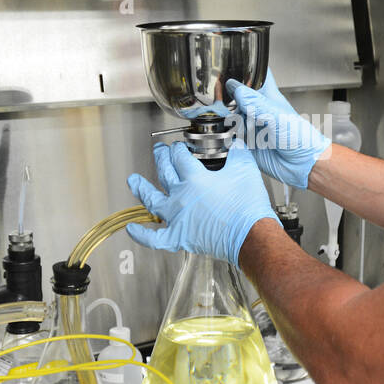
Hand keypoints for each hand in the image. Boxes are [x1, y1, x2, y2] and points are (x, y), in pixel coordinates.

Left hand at [126, 141, 277, 265]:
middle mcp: (181, 196)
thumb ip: (237, 153)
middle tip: (159, 152)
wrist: (251, 235)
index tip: (179, 147)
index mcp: (195, 178)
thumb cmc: (247, 207)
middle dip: (161, 158)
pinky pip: (155, 238)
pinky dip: (141, 234)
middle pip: (164, 172)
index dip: (178, 149)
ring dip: (141, 189)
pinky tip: (132, 228)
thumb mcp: (245, 170)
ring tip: (134, 181)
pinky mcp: (179, 237)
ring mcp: (177, 218)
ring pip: (152, 201)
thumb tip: (236, 145)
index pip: (180, 157)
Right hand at [226, 71, 330, 188]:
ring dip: (228, 119)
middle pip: (236, 96)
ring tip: (234, 124)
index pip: (257, 75)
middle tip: (228, 103)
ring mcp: (251, 125)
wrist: (302, 164)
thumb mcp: (276, 115)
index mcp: (267, 97)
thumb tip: (235, 87)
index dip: (246, 68)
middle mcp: (257, 109)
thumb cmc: (299, 137)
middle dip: (228, 99)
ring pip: (231, 116)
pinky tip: (230, 136)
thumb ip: (255, 102)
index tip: (231, 66)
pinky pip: (230, 136)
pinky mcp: (247, 142)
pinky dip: (227, 135)